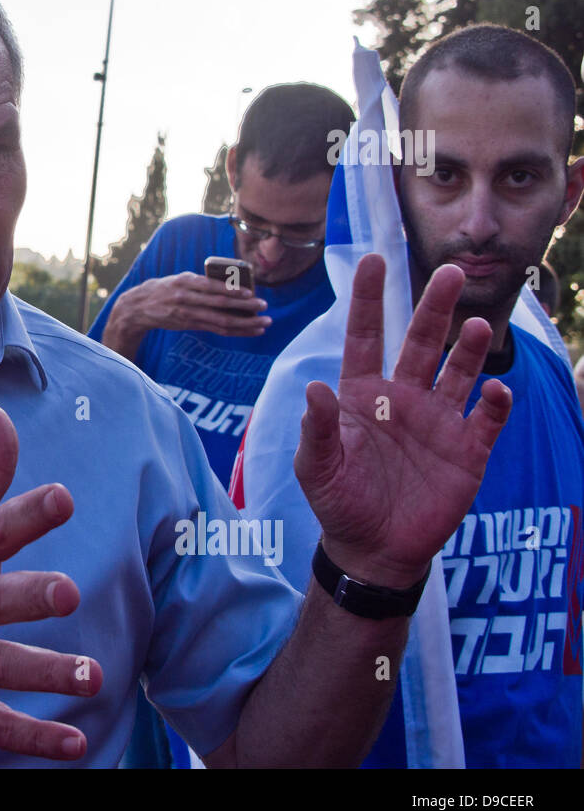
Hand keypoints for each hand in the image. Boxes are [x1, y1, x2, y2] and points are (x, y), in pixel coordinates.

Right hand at [105, 272, 268, 353]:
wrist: (137, 307)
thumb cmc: (165, 289)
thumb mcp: (180, 279)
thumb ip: (201, 283)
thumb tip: (232, 286)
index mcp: (185, 281)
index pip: (213, 287)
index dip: (233, 292)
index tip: (251, 294)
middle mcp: (186, 298)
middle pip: (220, 305)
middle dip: (245, 307)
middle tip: (264, 308)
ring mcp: (187, 313)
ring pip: (220, 321)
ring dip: (244, 323)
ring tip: (263, 323)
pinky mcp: (188, 325)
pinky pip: (216, 329)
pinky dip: (235, 331)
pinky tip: (249, 330)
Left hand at [293, 255, 511, 588]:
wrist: (374, 549)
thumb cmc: (339, 502)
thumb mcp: (317, 468)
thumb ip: (317, 429)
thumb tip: (315, 388)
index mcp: (362, 395)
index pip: (365, 336)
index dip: (368, 299)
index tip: (373, 260)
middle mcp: (402, 398)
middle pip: (420, 342)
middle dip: (433, 308)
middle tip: (449, 272)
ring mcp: (437, 421)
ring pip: (458, 372)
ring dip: (469, 349)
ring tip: (478, 325)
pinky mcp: (467, 450)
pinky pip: (487, 419)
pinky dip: (495, 403)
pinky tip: (496, 390)